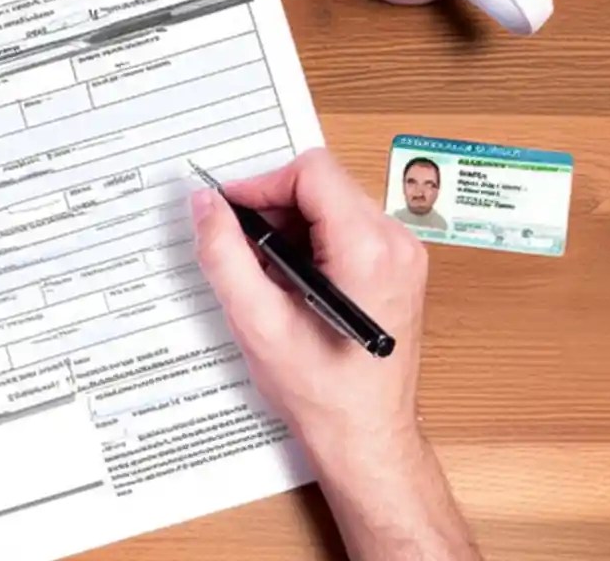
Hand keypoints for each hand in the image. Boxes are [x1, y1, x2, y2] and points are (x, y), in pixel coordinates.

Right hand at [192, 150, 479, 559]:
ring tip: (267, 274)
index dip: (262, 184)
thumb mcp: (256, 321)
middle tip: (243, 250)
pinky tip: (291, 283)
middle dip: (274, 208)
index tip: (229, 213)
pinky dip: (312, 242)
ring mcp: (404, 256)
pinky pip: (349, 228)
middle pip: (324, 184)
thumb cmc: (321, 391)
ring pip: (335, 204)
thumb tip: (206, 204)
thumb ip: (224, 254)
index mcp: (368, 249)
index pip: (312, 172)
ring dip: (292, 227)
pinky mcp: (399, 269)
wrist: (365, 436)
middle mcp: (396, 244)